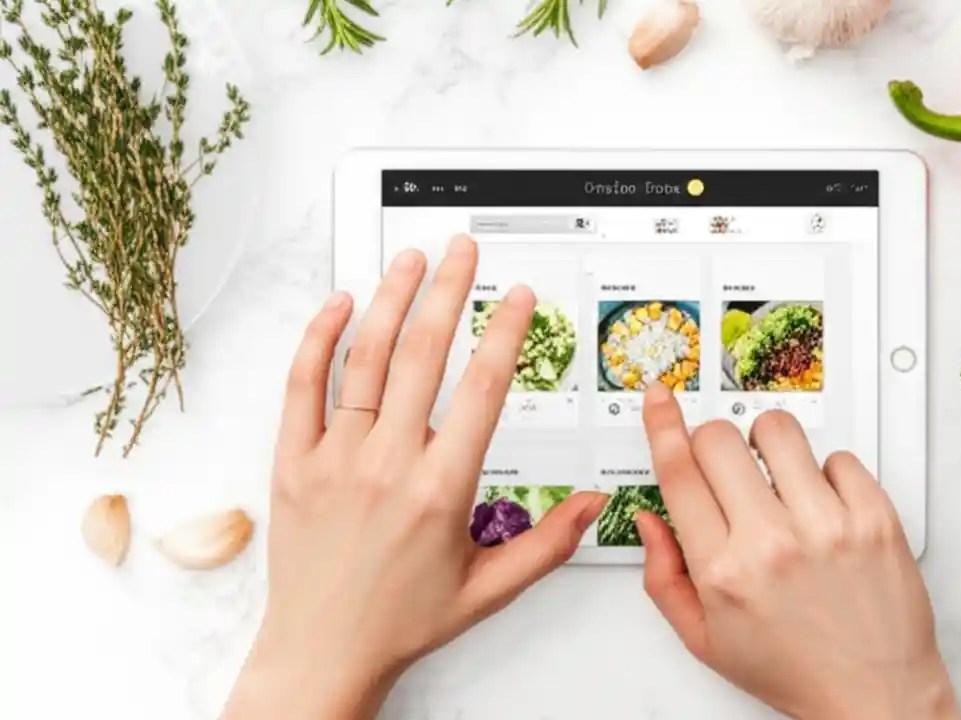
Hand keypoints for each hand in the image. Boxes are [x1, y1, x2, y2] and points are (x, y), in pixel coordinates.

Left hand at [224, 238, 607, 719]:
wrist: (321, 651)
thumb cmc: (400, 622)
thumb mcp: (488, 590)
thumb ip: (546, 544)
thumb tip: (591, 506)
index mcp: (441, 490)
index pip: (483, 389)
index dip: (505, 333)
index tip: (517, 298)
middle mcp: (388, 464)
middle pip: (425, 354)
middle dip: (449, 291)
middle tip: (463, 251)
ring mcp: (335, 458)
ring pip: (367, 358)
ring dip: (392, 300)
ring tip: (410, 260)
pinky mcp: (292, 462)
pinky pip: (304, 385)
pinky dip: (320, 338)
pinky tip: (340, 305)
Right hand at [637, 386, 959, 719]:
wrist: (874, 694)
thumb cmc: (794, 669)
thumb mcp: (705, 640)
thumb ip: (665, 577)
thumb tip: (650, 517)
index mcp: (722, 571)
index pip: (679, 472)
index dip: (663, 425)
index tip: (660, 399)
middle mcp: (772, 543)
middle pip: (720, 439)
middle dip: (714, 442)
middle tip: (728, 467)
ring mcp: (827, 525)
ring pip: (779, 431)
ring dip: (770, 446)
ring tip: (780, 481)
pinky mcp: (875, 517)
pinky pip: (840, 456)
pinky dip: (828, 474)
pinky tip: (824, 507)